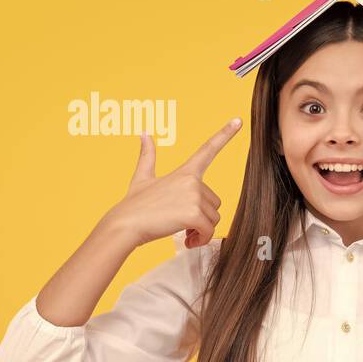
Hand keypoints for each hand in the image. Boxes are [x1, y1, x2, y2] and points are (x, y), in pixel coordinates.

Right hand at [101, 118, 240, 249]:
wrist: (124, 226)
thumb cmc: (134, 205)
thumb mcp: (142, 178)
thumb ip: (148, 156)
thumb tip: (144, 133)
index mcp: (185, 171)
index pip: (207, 150)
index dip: (224, 134)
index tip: (238, 120)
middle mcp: (192, 180)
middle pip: (214, 203)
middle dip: (201, 217)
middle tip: (181, 222)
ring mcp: (193, 196)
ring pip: (213, 219)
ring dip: (200, 230)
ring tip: (182, 230)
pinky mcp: (193, 213)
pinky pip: (208, 230)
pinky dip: (200, 239)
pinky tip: (187, 240)